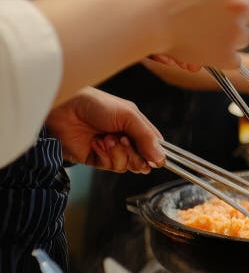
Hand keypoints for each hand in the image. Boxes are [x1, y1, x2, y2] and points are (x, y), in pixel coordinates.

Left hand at [45, 87, 165, 173]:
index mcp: (136, 126)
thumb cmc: (96, 105)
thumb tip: (161, 160)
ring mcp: (113, 151)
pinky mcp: (98, 160)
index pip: (155, 146)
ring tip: (106, 139)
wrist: (64, 110)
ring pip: (128, 165)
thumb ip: (147, 137)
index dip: (155, 153)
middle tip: (122, 139)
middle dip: (134, 153)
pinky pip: (112, 167)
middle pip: (143, 160)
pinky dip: (105, 156)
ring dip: (117, 153)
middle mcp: (126, 140)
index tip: (151, 155)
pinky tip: (96, 143)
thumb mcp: (128, 115)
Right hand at [144, 0, 248, 69]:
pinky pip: (235, 59)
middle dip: (240, 14)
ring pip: (245, 36)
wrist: (140, 12)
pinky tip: (202, 49)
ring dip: (229, 36)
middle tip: (215, 16)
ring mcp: (236, 29)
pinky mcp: (227, 54)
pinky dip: (221, 57)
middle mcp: (240, 1)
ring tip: (200, 32)